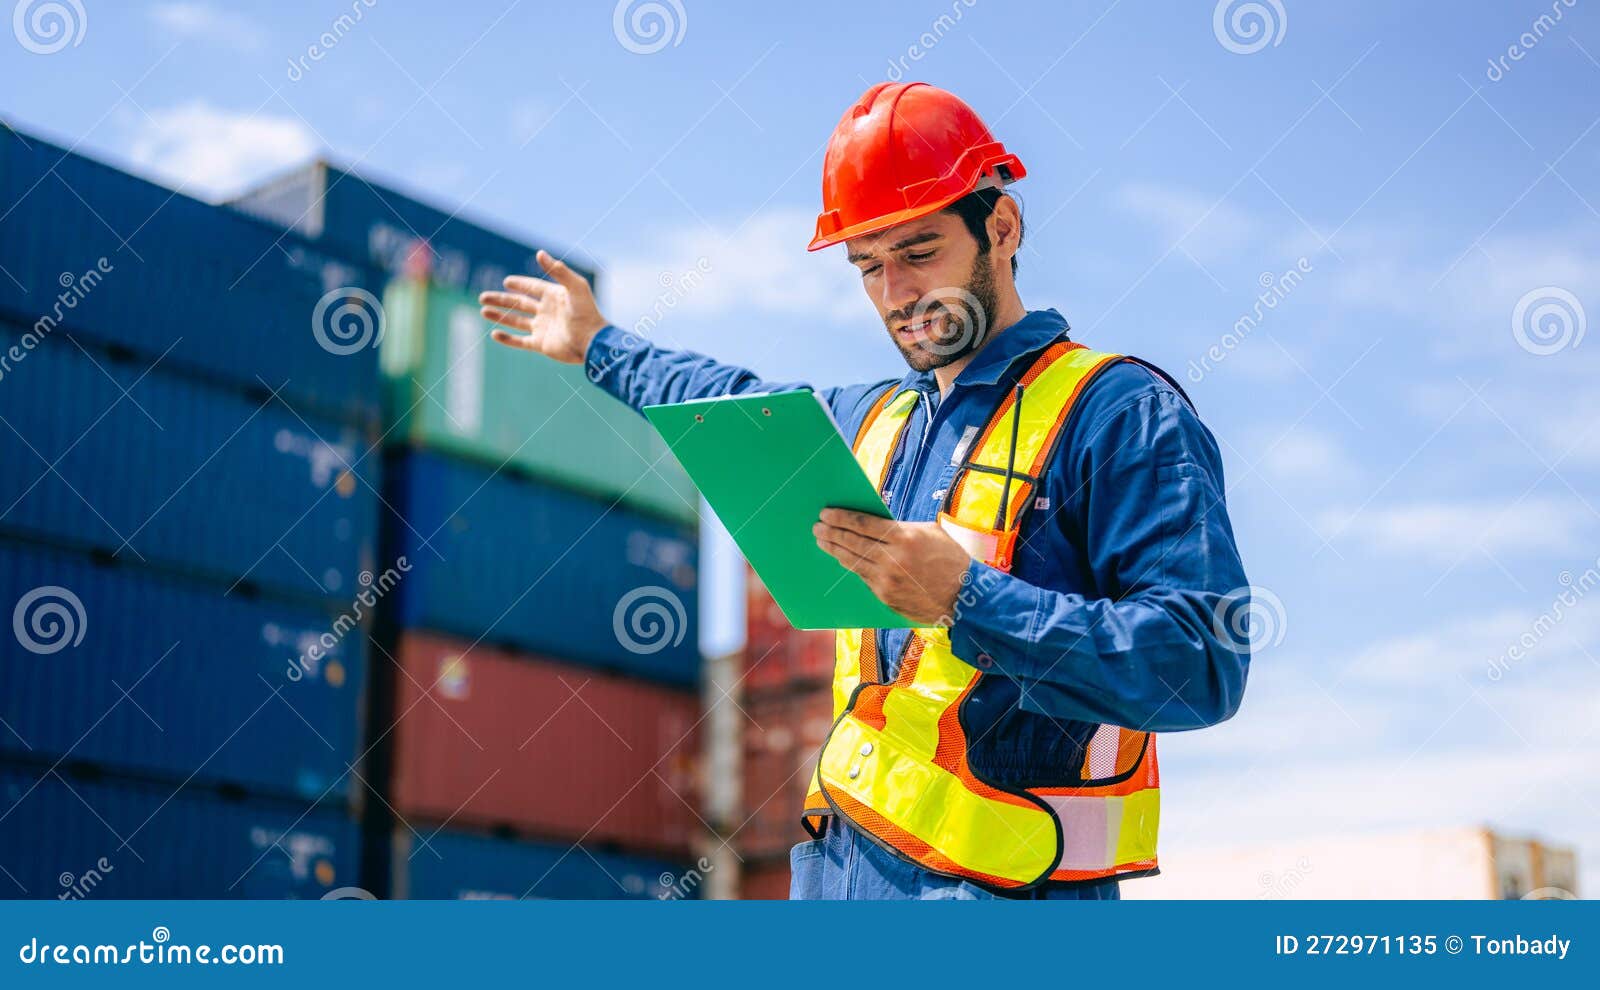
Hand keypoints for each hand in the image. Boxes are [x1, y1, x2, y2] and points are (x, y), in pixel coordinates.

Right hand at [479, 250, 607, 364]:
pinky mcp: (542, 344)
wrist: (592, 341)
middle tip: (482, 297)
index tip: (506, 281)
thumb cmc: (587, 312)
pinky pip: (521, 341)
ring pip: (516, 321)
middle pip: (519, 303)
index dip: (520, 284)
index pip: (533, 287)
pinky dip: (507, 339)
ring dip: (500, 316)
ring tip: (483, 311)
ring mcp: (543, 328)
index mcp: (554, 296)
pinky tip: (494, 334)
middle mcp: (547, 311)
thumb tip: (539, 253)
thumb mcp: (575, 286)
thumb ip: (558, 270)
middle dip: (501, 300)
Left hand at [814, 508, 971, 625]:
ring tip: (822, 541)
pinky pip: (863, 578)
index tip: (826, 513)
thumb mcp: (929, 532)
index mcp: (903, 537)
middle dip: (832, 533)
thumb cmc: (949, 558)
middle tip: (817, 527)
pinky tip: (841, 559)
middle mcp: (891, 559)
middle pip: (852, 543)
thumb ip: (900, 528)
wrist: (965, 595)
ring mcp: (887, 580)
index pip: (862, 524)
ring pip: (852, 562)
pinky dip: (851, 566)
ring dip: (834, 550)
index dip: (841, 517)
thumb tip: (871, 524)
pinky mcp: (886, 596)